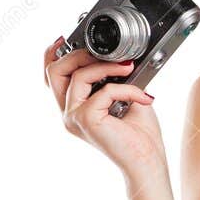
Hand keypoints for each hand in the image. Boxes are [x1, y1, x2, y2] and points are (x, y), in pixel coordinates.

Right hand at [43, 35, 167, 184]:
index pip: (52, 78)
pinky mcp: (86, 120)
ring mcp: (74, 118)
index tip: (64, 38)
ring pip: (78, 76)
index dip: (53, 54)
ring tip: (128, 69)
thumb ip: (112, 78)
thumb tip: (116, 56)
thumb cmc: (139, 136)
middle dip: (79, 54)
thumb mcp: (125, 98)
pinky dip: (126, 89)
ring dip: (106, 66)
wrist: (147, 162)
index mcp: (74, 109)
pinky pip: (104, 91)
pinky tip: (143, 98)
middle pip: (54, 71)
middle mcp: (69, 114)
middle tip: (106, 55)